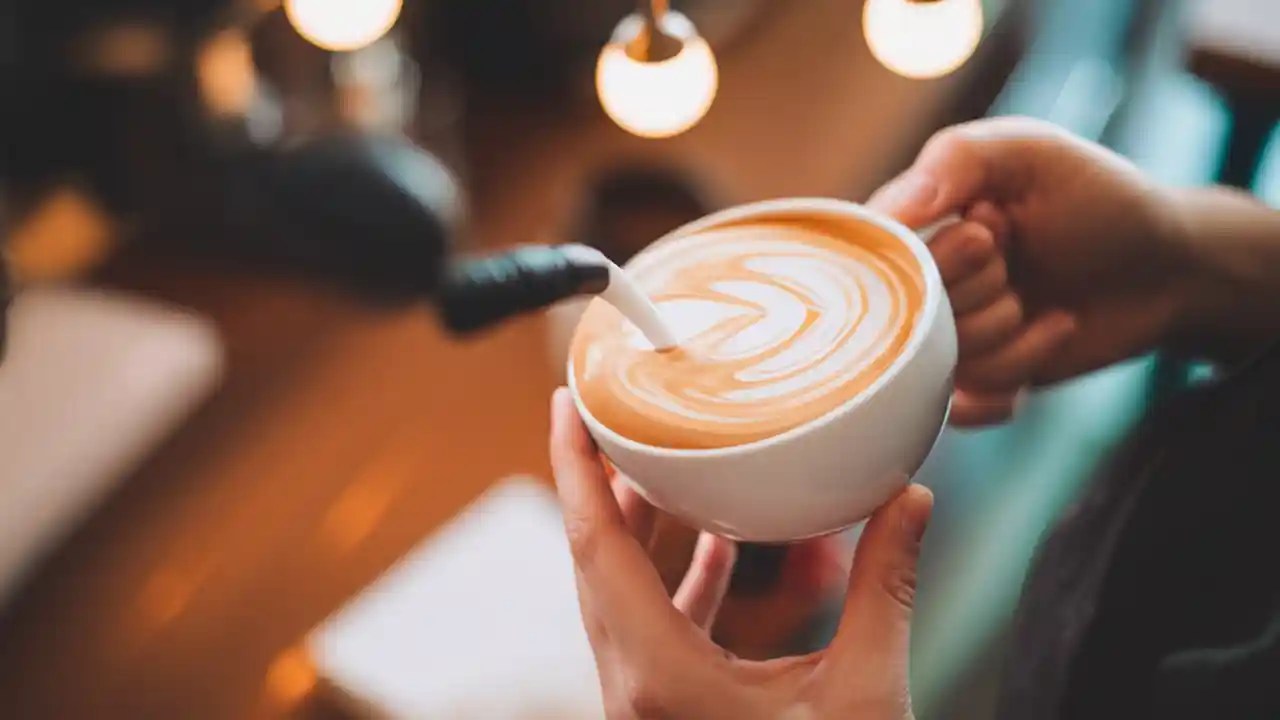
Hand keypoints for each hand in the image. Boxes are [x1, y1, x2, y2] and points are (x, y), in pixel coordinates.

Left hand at [550, 388, 933, 719]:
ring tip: (677, 460)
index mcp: (658, 677)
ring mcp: (647, 700)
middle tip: (628, 412)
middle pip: (601, 557)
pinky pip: (660, 624)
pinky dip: (684, 574)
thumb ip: (883, 589)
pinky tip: (720, 539)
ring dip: (650, 526)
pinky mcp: (672, 709)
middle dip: (613, 480)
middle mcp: (635, 684)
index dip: (574, 467)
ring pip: (628, 590)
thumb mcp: (862, 694)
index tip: (564, 402)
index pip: (594, 548)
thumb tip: (913, 497)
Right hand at [869, 117, 1194, 424]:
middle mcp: (920, 280)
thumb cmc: (1100, 198)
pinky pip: (965, 406)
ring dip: (1005, 335)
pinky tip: (1051, 334)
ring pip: (936, 365)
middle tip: (1017, 260)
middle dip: (978, 295)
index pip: (876, 258)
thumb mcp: (1034, 152)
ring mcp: (948, 333)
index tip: (991, 232)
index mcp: (915, 220)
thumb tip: (897, 210)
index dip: (933, 257)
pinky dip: (1012, 376)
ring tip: (1044, 302)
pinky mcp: (978, 377)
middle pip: (903, 318)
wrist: (1169, 267)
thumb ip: (958, 158)